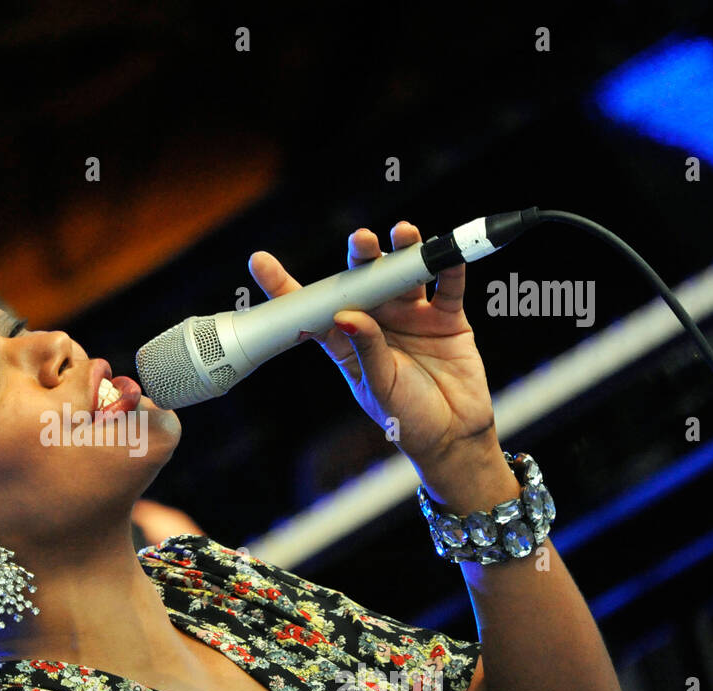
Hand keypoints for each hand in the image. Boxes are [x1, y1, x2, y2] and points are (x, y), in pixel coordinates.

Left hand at [248, 221, 498, 467]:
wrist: (453, 435)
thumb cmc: (407, 418)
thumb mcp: (380, 388)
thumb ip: (367, 351)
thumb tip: (346, 315)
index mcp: (347, 341)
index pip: (311, 310)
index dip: (285, 286)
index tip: (260, 262)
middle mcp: (376, 322)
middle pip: (362, 281)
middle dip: (360, 257)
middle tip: (361, 241)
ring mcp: (411, 317)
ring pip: (403, 275)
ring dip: (403, 252)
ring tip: (402, 233)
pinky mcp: (446, 319)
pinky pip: (447, 287)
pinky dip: (449, 268)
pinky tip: (447, 253)